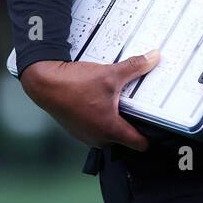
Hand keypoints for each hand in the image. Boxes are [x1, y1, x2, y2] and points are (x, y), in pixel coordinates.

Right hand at [19, 51, 160, 150]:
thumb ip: (135, 67)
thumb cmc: (75, 84)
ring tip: (121, 102)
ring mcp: (86, 135)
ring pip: (110, 131)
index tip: (158, 126)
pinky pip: (96, 127)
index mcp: (110, 130)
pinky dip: (102, 117)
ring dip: (116, 119)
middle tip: (141, 107)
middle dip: (134, 123)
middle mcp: (98, 138)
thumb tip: (154, 57)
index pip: (139, 144)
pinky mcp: (77, 128)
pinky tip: (102, 101)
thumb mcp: (110, 73)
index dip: (151, 135)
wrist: (44, 83)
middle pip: (126, 138)